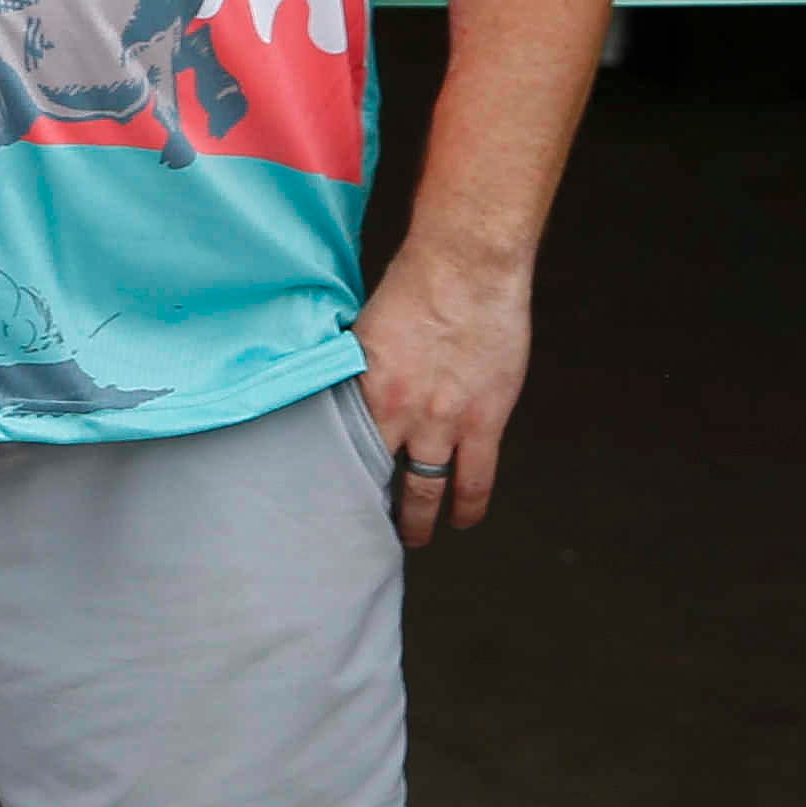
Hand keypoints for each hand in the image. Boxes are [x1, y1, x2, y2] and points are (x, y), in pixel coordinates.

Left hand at [353, 240, 532, 547]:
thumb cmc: (413, 286)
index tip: (321, 493)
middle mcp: (396, 412)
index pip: (337, 446)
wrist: (465, 269)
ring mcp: (442, 422)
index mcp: (360, 386)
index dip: (330, 474)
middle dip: (365, 505)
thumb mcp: (364, 329)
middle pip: (373, 474)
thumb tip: (339, 387)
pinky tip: (462, 519)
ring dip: (419, 517)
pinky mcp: (484, 422)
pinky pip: (475, 479)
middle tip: (358, 526)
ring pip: (426, 488)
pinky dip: (468, 505)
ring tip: (411, 537)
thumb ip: (355, 367)